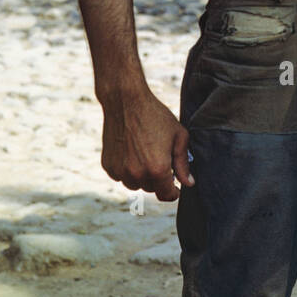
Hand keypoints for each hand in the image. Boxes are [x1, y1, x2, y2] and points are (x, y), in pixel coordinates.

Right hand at [98, 78, 193, 201]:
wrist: (125, 101)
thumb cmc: (155, 116)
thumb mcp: (178, 136)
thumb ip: (183, 164)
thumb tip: (188, 183)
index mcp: (157, 169)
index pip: (166, 195)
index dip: (173, 192)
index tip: (175, 186)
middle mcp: (137, 175)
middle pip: (151, 189)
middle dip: (158, 179)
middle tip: (160, 158)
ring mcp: (120, 171)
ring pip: (134, 184)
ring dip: (141, 176)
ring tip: (144, 153)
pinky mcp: (108, 165)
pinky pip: (120, 176)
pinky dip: (126, 169)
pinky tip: (130, 151)